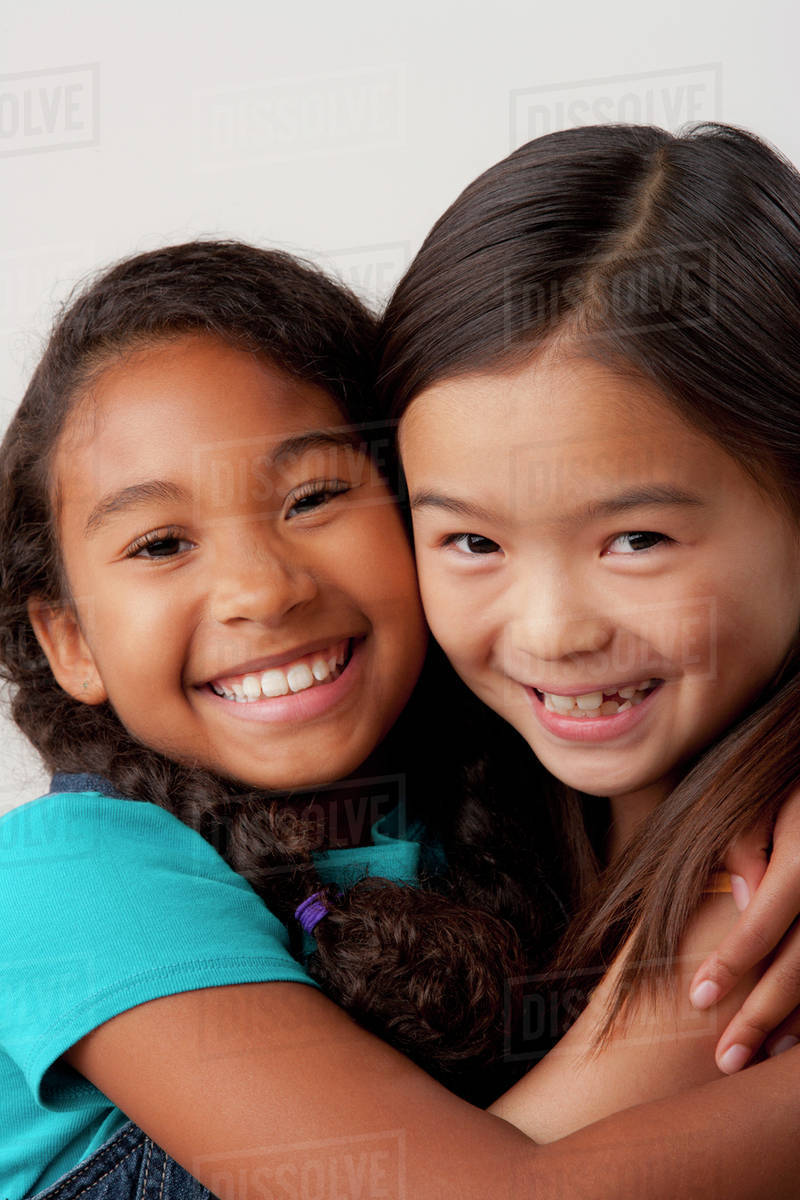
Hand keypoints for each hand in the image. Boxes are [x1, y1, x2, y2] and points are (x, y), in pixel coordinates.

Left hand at [689, 786, 799, 1072]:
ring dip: (795, 1022)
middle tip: (725, 1058)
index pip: (766, 917)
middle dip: (762, 1013)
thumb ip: (747, 840)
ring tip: (757, 1057)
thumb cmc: (789, 790)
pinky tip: (792, 1038)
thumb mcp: (764, 797)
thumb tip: (742, 895)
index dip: (734, 961)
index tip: (697, 999)